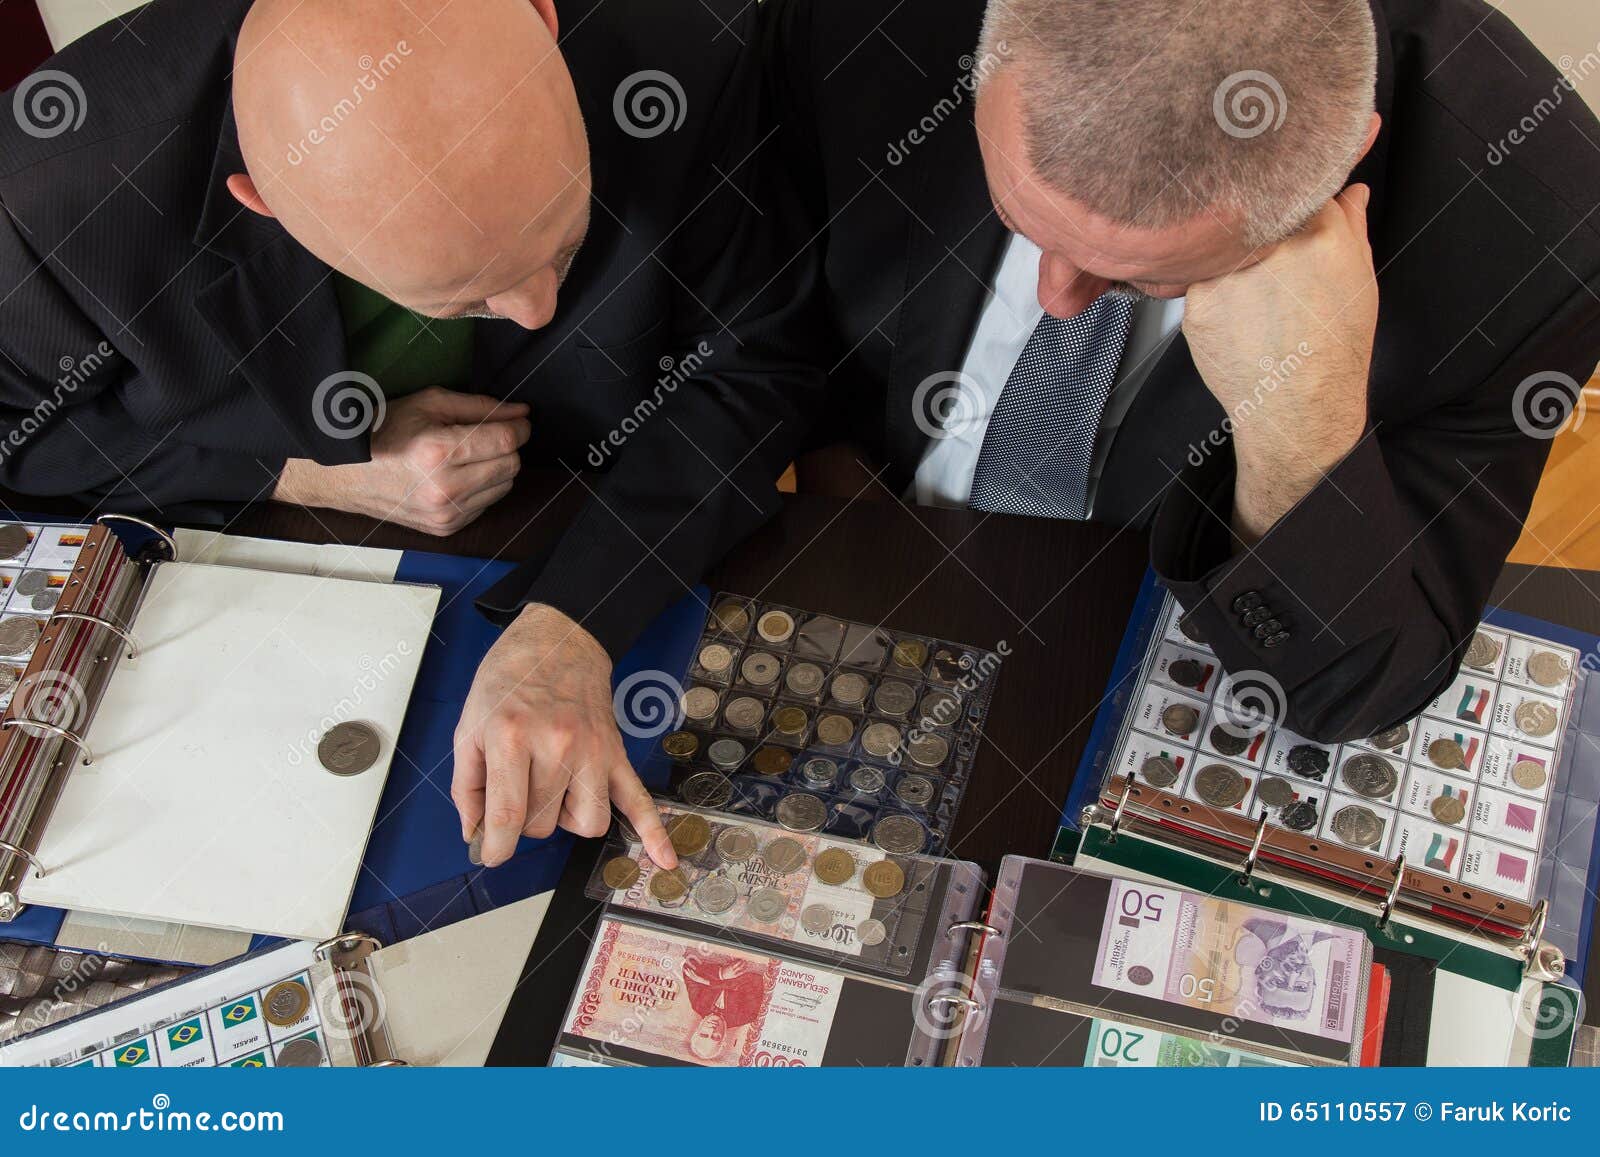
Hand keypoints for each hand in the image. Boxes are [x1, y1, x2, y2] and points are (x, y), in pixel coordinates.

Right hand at [273, 387, 530, 534]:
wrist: (345, 473)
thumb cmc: (383, 432)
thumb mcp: (428, 404)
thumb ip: (479, 406)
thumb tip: (521, 412)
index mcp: (438, 452)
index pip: (505, 442)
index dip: (519, 428)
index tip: (518, 420)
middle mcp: (444, 488)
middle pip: (510, 466)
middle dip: (507, 447)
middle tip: (489, 434)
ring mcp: (444, 514)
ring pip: (504, 487)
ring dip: (496, 468)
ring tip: (466, 455)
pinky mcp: (445, 529)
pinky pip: (485, 505)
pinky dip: (481, 488)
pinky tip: (456, 476)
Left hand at [450, 603, 676, 869]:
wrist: (561, 639)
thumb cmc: (510, 678)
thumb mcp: (469, 725)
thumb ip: (467, 784)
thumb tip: (475, 832)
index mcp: (511, 739)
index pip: (508, 816)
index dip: (496, 847)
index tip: (491, 855)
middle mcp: (556, 747)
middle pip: (543, 824)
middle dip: (524, 819)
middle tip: (517, 788)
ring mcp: (592, 751)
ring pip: (585, 823)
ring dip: (565, 819)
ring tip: (553, 791)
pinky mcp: (616, 754)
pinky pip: (638, 800)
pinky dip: (653, 833)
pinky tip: (663, 859)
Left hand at [1182, 185, 1377, 540]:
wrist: (1298, 406)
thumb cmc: (1334, 348)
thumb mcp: (1357, 277)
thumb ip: (1350, 223)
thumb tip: (1350, 189)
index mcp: (1319, 232)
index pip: (1294, 181)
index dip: (1287, 183)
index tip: (1283, 185)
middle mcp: (1272, 247)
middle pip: (1251, 209)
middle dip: (1255, 218)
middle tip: (1267, 255)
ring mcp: (1229, 274)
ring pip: (1221, 243)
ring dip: (1231, 256)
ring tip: (1257, 296)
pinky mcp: (1198, 301)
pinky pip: (1201, 278)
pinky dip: (1215, 289)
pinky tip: (1237, 316)